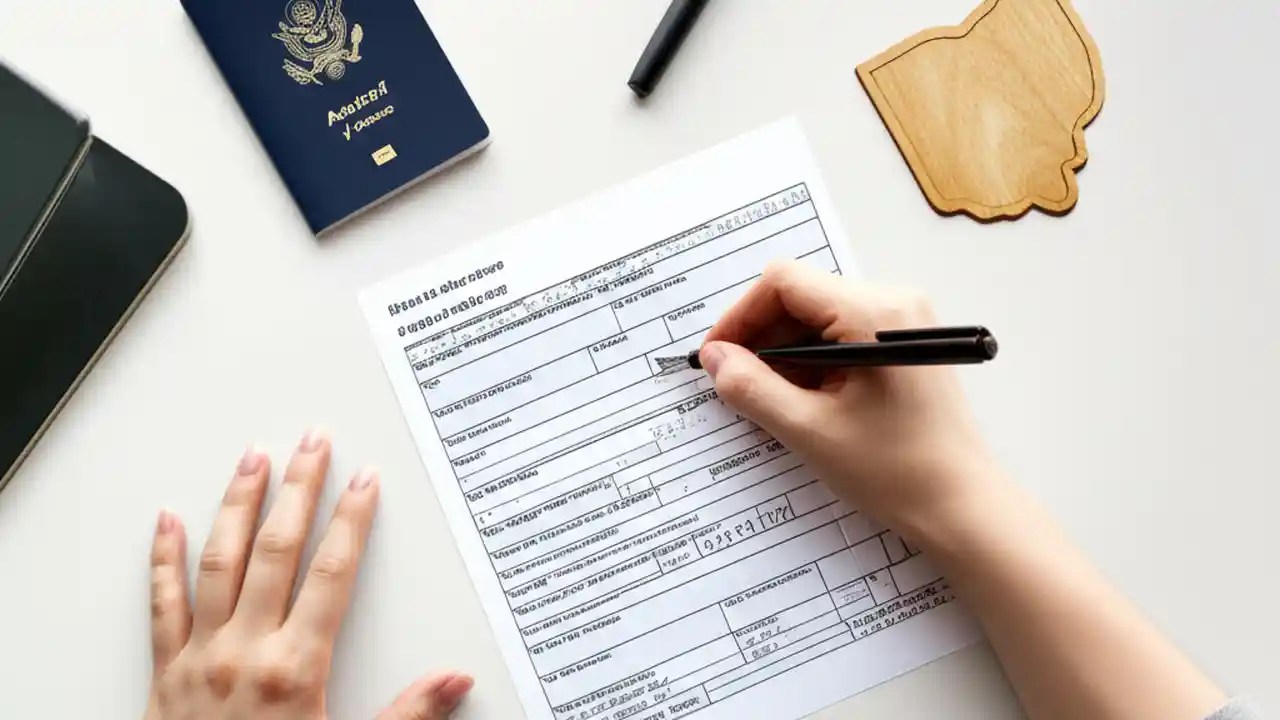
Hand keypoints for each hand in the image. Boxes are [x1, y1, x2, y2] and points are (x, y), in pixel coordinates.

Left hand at [145, 429, 471, 718]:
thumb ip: (407, 714)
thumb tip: (456, 680)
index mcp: (296, 667)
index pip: (332, 572)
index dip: (352, 519)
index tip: (364, 480)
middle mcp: (243, 651)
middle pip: (277, 550)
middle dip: (299, 489)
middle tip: (314, 442)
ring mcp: (198, 656)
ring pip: (218, 561)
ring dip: (237, 504)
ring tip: (253, 459)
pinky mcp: (163, 672)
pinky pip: (161, 604)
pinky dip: (162, 558)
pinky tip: (167, 521)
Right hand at [699, 260, 1005, 542]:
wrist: (962, 505)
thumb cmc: (896, 471)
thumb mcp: (808, 430)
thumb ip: (751, 388)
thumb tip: (714, 358)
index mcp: (873, 313)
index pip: (784, 283)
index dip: (740, 316)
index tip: (717, 357)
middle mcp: (892, 303)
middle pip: (801, 296)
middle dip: (761, 338)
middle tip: (736, 385)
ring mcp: (903, 321)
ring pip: (818, 316)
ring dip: (785, 353)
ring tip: (773, 400)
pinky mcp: (904, 343)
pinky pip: (842, 333)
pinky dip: (812, 361)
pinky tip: (804, 400)